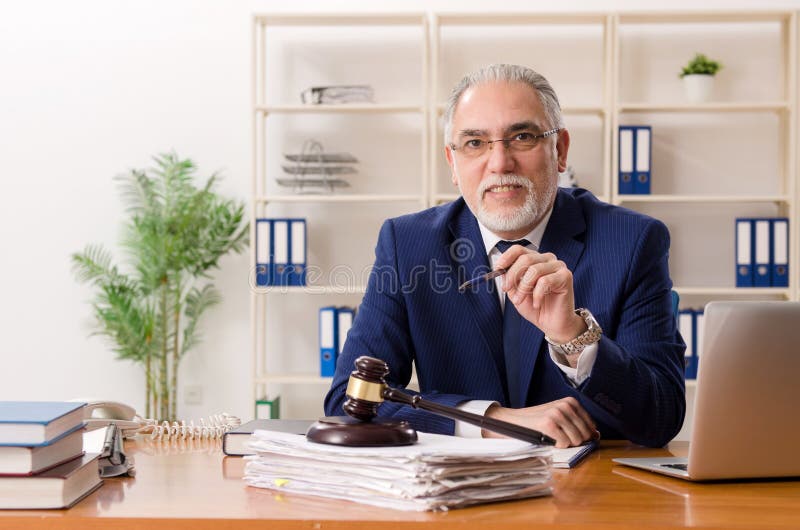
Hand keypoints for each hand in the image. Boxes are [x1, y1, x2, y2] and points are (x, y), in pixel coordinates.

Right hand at [483, 398, 598, 447]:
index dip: (583, 436)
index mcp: (571, 402)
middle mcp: (566, 405)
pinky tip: (547, 439)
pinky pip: (564, 443)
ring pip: (576, 440)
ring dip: (564, 443)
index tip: (571, 436)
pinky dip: (556, 445)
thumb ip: (578, 424)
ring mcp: (557, 413)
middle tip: (558, 437)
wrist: (513, 421)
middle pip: (585, 434)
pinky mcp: (549, 424)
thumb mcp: (560, 416)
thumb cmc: (538, 422)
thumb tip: (596, 435)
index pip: (591, 426)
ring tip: (552, 436)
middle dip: (574, 440)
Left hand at [494, 245, 585, 343]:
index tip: (497, 269)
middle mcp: (548, 259)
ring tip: (520, 300)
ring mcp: (558, 266)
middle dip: (512, 275)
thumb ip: (509, 279)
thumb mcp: (516, 292)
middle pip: (526, 258)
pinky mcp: (566, 276)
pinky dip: (537, 294)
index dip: (506, 258)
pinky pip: (545, 281)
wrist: (552, 324)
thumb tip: (500, 269)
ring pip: (535, 270)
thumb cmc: (535, 307)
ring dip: (523, 288)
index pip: (519, 250)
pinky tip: (537, 304)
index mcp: (535, 259)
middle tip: (506, 289)